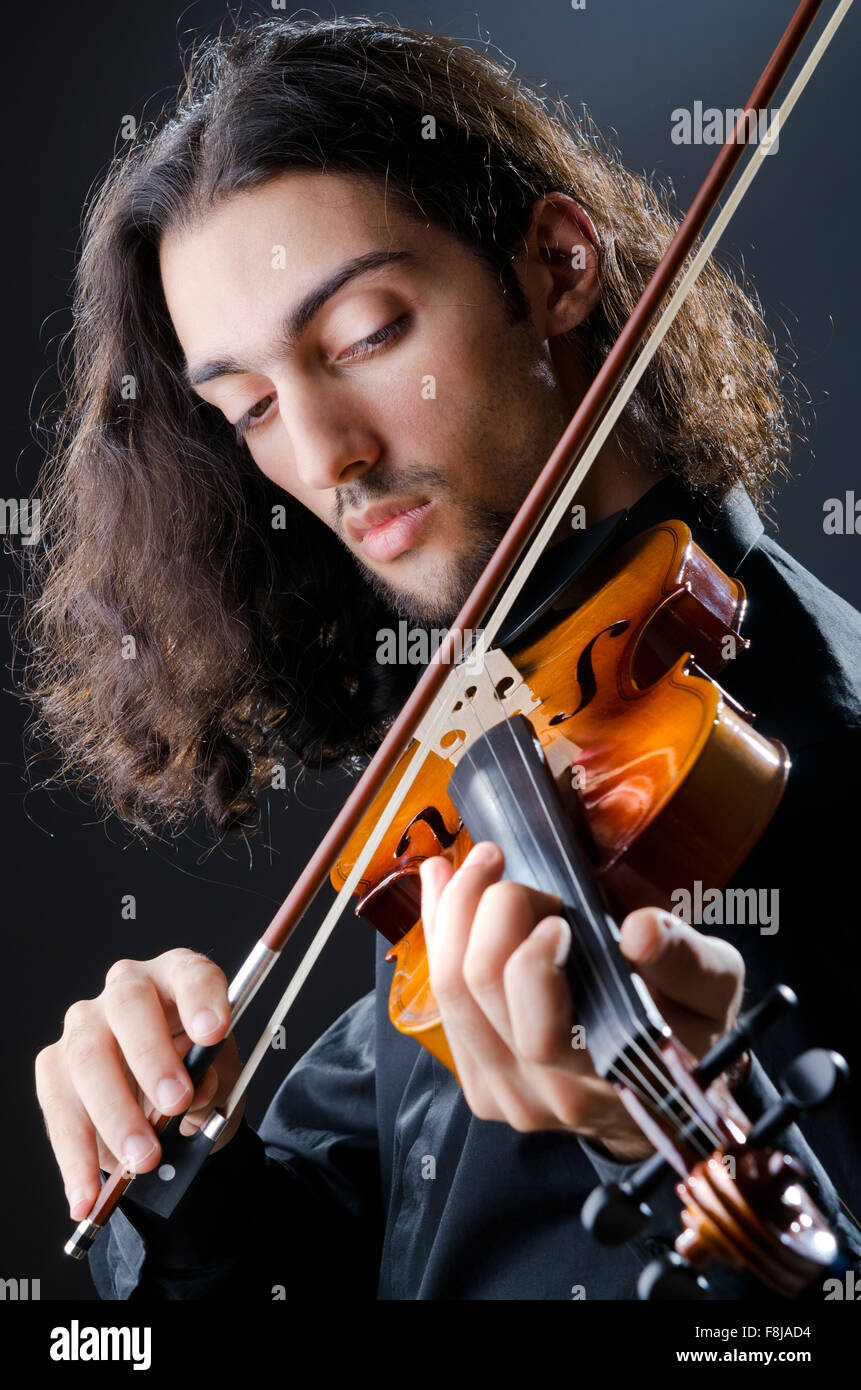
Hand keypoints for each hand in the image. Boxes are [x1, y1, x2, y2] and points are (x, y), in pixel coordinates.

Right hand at [35, 949, 242, 1222]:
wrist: (172, 1111)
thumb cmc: (200, 1078)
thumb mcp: (222, 1081)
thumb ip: (215, 1081)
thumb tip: (198, 1088)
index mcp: (179, 977)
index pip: (192, 973)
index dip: (202, 998)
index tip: (213, 1033)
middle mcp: (128, 988)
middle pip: (129, 1005)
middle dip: (151, 1056)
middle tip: (176, 1103)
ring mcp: (86, 1024)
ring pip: (87, 1057)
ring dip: (115, 1115)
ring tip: (142, 1160)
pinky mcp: (55, 1066)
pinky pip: (58, 1108)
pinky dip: (75, 1158)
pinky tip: (87, 1195)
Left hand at [420, 841, 744, 1161]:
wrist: (667, 1095)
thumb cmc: (691, 1030)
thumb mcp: (715, 990)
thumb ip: (684, 961)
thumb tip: (641, 931)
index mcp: (606, 1079)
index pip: (540, 1030)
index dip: (531, 958)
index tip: (558, 913)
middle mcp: (543, 1096)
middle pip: (478, 992)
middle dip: (486, 909)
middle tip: (510, 865)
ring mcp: (503, 1093)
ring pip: (449, 992)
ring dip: (452, 913)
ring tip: (476, 864)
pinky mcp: (478, 1079)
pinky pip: (442, 1001)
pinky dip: (439, 936)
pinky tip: (447, 888)